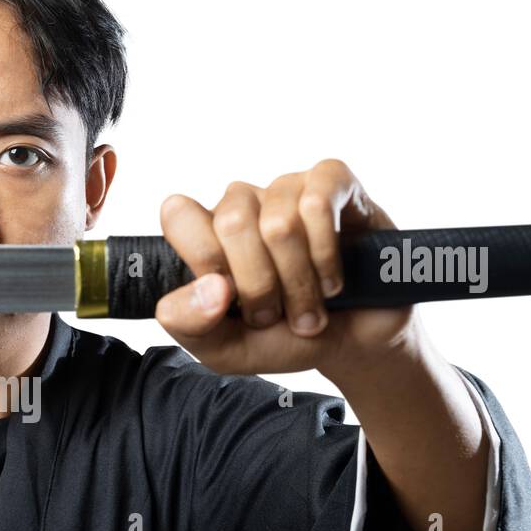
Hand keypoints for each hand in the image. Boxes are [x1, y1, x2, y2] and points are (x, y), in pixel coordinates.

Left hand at [155, 159, 415, 376]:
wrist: (352, 343)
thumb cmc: (284, 338)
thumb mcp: (225, 348)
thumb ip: (189, 324)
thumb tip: (209, 288)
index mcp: (206, 234)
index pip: (178, 213)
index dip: (205, 260)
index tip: (227, 299)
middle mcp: (243, 204)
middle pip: (233, 222)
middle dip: (258, 285)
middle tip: (273, 314)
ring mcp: (287, 190)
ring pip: (280, 225)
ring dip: (299, 284)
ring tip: (309, 310)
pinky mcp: (333, 182)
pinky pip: (319, 204)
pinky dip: (327, 256)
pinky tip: (334, 281)